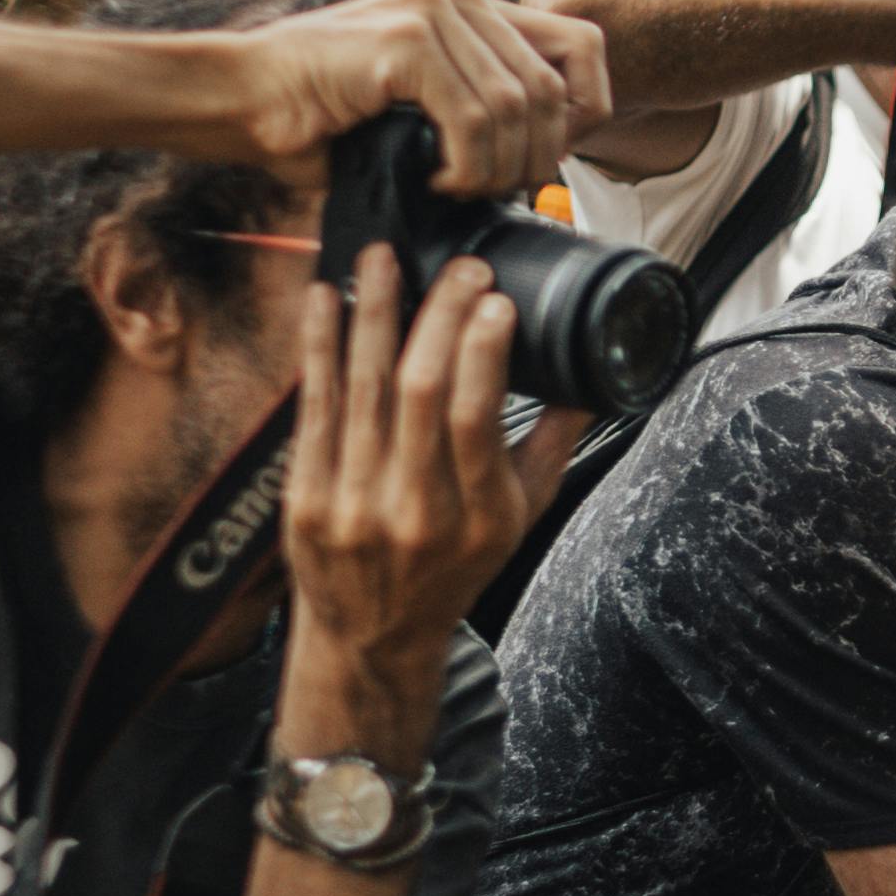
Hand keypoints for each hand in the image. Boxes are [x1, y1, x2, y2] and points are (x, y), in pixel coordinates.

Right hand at [235, 0, 608, 209]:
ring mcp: (434, 7)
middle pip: (555, 88)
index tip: (539, 163)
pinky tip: (433, 179)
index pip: (582, 47)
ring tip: (453, 187)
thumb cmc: (320, 116)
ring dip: (494, 169)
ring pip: (517, 109)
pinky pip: (475, 120)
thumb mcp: (422, 104)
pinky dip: (464, 166)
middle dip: (535, 158)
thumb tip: (553, 157)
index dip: (583, 115)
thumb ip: (482, 104)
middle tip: (489, 191)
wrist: (239, 100)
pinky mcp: (408, 39)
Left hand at [274, 247, 575, 722]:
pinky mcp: (306, 499)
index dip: (482, 350)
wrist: (371, 638)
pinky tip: (328, 300)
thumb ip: (551, 446)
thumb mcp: (519, 523)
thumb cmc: (452, 570)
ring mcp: (354, 505)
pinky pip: (314, 407)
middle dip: (438, 314)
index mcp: (478, 518)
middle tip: (457, 268)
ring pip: (363, 388)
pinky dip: (319, 347)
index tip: (493, 300)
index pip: (477, 419)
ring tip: (383, 257)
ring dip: (374, 312)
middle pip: (421, 390)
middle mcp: (414, 512)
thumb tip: (588, 373)